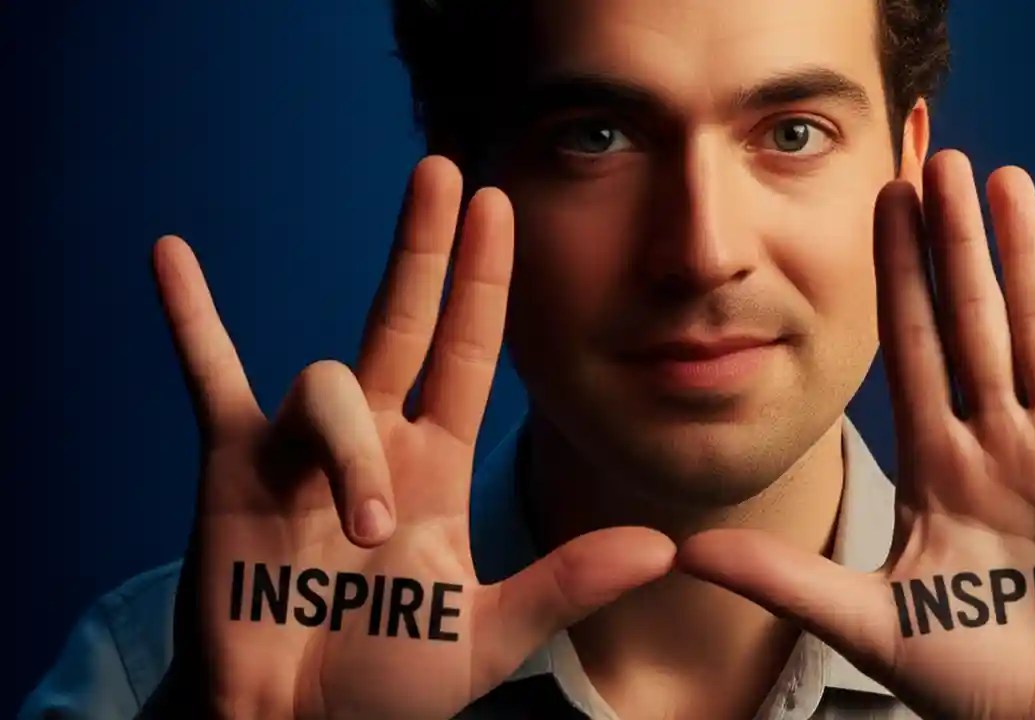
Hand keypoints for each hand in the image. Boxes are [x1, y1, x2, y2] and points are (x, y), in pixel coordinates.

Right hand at [153, 156, 673, 718]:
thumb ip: (567, 585)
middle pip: (401, 318)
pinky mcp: (233, 467)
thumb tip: (662, 547)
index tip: (499, 209)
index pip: (467, 353)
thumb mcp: (489, 635)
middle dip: (424, 248)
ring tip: (358, 535)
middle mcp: (374, 441)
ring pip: (325, 384)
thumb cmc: (384, 680)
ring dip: (346, 452)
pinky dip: (190, 321)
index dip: (484, 283)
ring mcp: (302, 448)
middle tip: (444, 170)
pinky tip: (170, 254)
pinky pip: (208, 378)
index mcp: (435, 465)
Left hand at [678, 151, 1034, 718]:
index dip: (894, 278)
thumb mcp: (864, 619)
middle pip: (970, 320)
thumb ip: (782, 578)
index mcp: (935, 463)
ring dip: (1032, 258)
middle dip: (954, 243)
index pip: (909, 348)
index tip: (882, 206)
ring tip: (1013, 183)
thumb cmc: (967, 673)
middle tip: (941, 158)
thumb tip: (683, 551)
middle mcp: (994, 441)